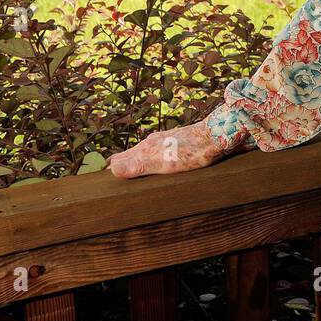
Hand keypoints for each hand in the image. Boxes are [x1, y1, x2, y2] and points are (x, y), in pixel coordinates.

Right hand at [108, 120, 228, 178]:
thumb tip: (112, 170)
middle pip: (130, 157)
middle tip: (113, 184)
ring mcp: (165, 142)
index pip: (119, 160)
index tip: (101, 185)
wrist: (218, 135)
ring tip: (131, 179)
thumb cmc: (192, 151)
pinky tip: (158, 170)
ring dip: (137, 166)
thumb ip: (138, 165)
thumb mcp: (163, 163)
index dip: (111, 171)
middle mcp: (152, 143)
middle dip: (121, 169)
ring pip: (144, 155)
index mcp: (146, 148)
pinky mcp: (178, 143)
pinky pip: (159, 155)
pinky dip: (153, 164)